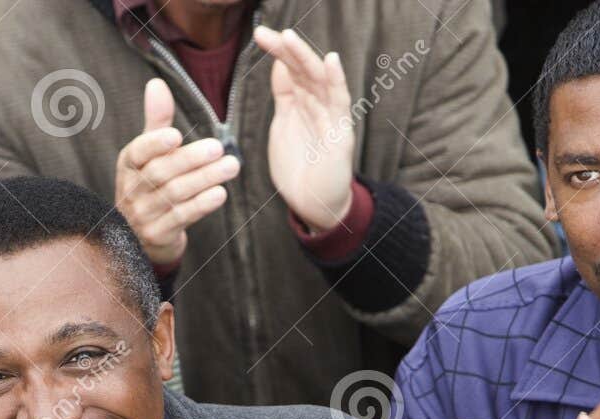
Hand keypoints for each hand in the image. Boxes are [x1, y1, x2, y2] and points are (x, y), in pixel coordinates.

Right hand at [114, 78, 238, 266]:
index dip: (155, 144)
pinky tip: (220, 193)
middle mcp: (132, 190)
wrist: (142, 237)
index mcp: (129, 165)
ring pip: (175, 194)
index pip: (138, 152)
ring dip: (205, 179)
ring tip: (231, 166)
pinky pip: (181, 218)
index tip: (175, 136)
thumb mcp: (149, 154)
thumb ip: (156, 121)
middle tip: (219, 148)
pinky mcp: (158, 235)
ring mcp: (143, 215)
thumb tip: (156, 83)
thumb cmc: (150, 186)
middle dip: (191, 159)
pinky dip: (202, 205)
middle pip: (162, 173)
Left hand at [255, 25, 354, 232]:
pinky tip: (331, 61)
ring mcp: (331, 118)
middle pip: (303, 70)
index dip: (277, 52)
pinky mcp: (341, 135)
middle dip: (286, 50)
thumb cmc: (299, 168)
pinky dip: (336, 81)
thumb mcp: (283, 126)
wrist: (312, 204)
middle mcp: (319, 105)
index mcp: (303, 103)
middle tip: (266, 33)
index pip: (291, 70)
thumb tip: (279, 65)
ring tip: (289, 38)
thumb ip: (284, 97)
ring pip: (319, 81)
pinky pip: (339, 104)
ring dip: (304, 58)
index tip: (259, 35)